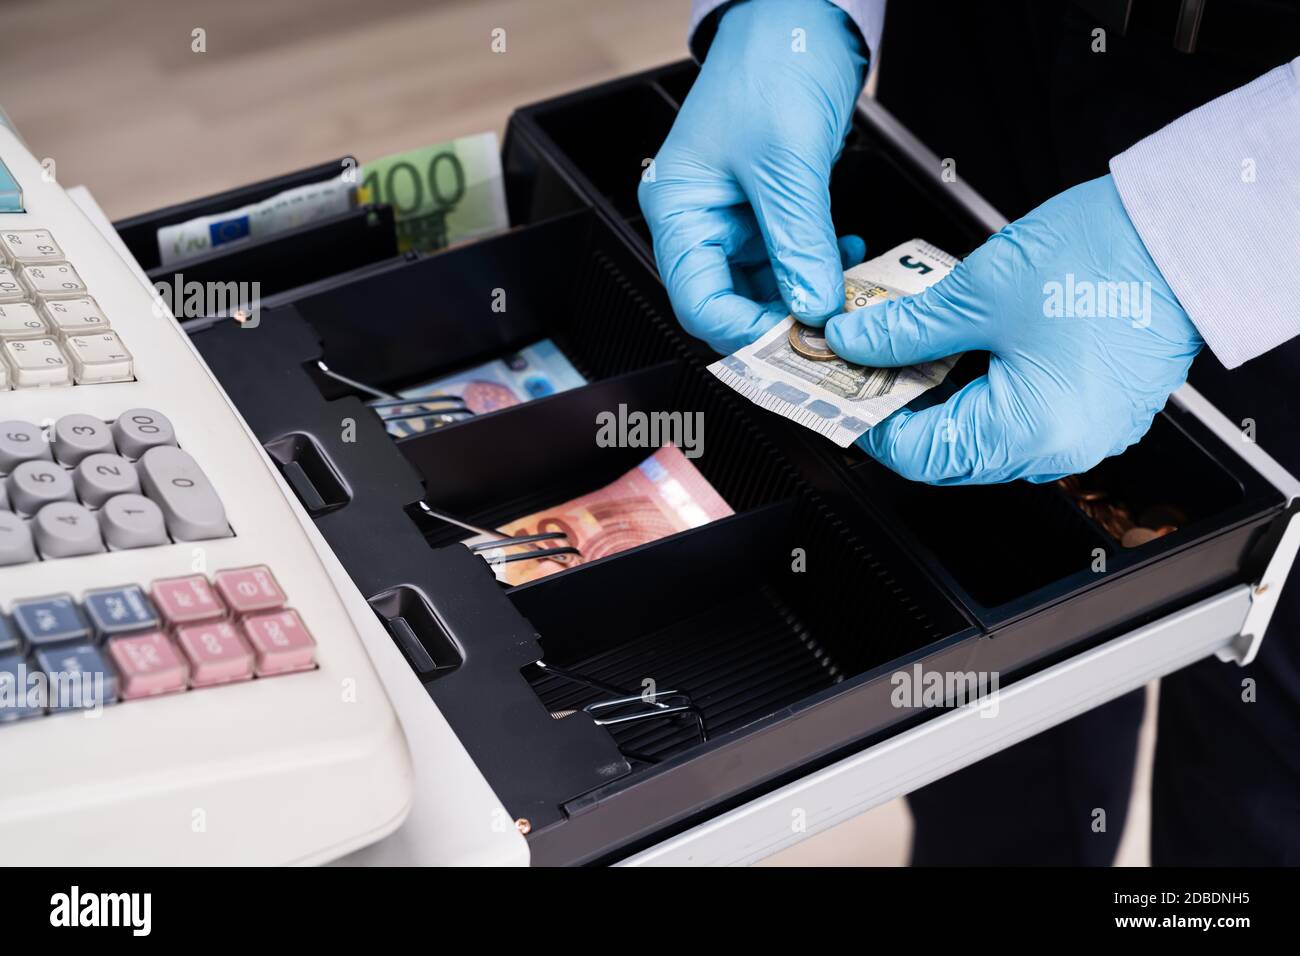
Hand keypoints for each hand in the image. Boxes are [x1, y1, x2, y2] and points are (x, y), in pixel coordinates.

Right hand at [638, 0, 867, 353]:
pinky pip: (793, 260)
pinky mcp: (772, 210)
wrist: (801, 13)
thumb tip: (812, 309)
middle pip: (732, 302)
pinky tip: (848, 262)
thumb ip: (798, 243)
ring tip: (846, 298)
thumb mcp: (786, 162)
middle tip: (827, 334)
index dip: (743, 331)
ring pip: (768, 287)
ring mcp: (738, 218)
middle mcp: (702, 220)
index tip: (792, 342)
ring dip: (807, 297)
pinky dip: (821, 269)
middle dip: (781, 320)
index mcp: (678, 210)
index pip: (697, 301)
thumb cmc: (771, 63)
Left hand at [827, 175, 1202, 483]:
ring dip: (940, 392)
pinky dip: (981, 384)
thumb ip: (904, 329)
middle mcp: (1058, 447)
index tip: (842, 387)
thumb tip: (854, 342)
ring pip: (982, 429)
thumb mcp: (978, 294)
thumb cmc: (1105, 260)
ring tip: (909, 346)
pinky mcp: (1095, 405)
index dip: (869, 419)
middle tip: (867, 361)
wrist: (1186, 230)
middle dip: (902, 403)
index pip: (918, 454)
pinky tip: (959, 345)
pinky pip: (1020, 410)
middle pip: (949, 447)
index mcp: (1027, 433)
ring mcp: (1082, 429)